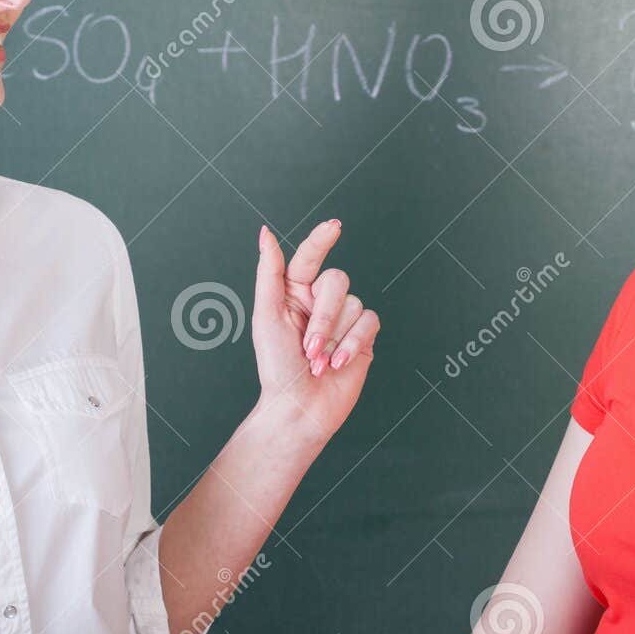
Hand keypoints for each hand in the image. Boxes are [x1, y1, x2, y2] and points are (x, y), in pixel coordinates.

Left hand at [251, 220, 379, 444]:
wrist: (298, 408)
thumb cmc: (276, 366)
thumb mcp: (266, 316)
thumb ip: (269, 273)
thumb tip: (265, 233)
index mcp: (295, 292)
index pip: (310, 257)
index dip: (321, 239)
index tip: (335, 225)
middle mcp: (321, 302)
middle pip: (337, 282)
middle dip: (323, 318)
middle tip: (308, 348)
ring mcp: (343, 320)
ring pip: (354, 304)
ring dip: (334, 338)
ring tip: (318, 362)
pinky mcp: (363, 338)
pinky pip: (369, 323)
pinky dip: (352, 344)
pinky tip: (338, 364)